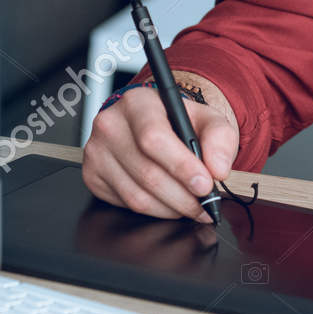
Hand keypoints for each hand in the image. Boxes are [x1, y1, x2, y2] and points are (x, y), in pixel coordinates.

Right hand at [81, 78, 239, 221]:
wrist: (154, 123)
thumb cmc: (179, 121)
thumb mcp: (208, 119)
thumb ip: (220, 138)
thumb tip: (218, 169)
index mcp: (137, 102)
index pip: (153, 138)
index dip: (181, 166)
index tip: (205, 185)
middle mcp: (110, 124)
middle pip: (147, 173)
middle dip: (183, 197)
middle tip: (206, 204)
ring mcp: (96, 151)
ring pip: (137, 196)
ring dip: (171, 208)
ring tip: (192, 206)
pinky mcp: (92, 175)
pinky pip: (126, 205)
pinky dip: (155, 211)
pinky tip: (169, 202)